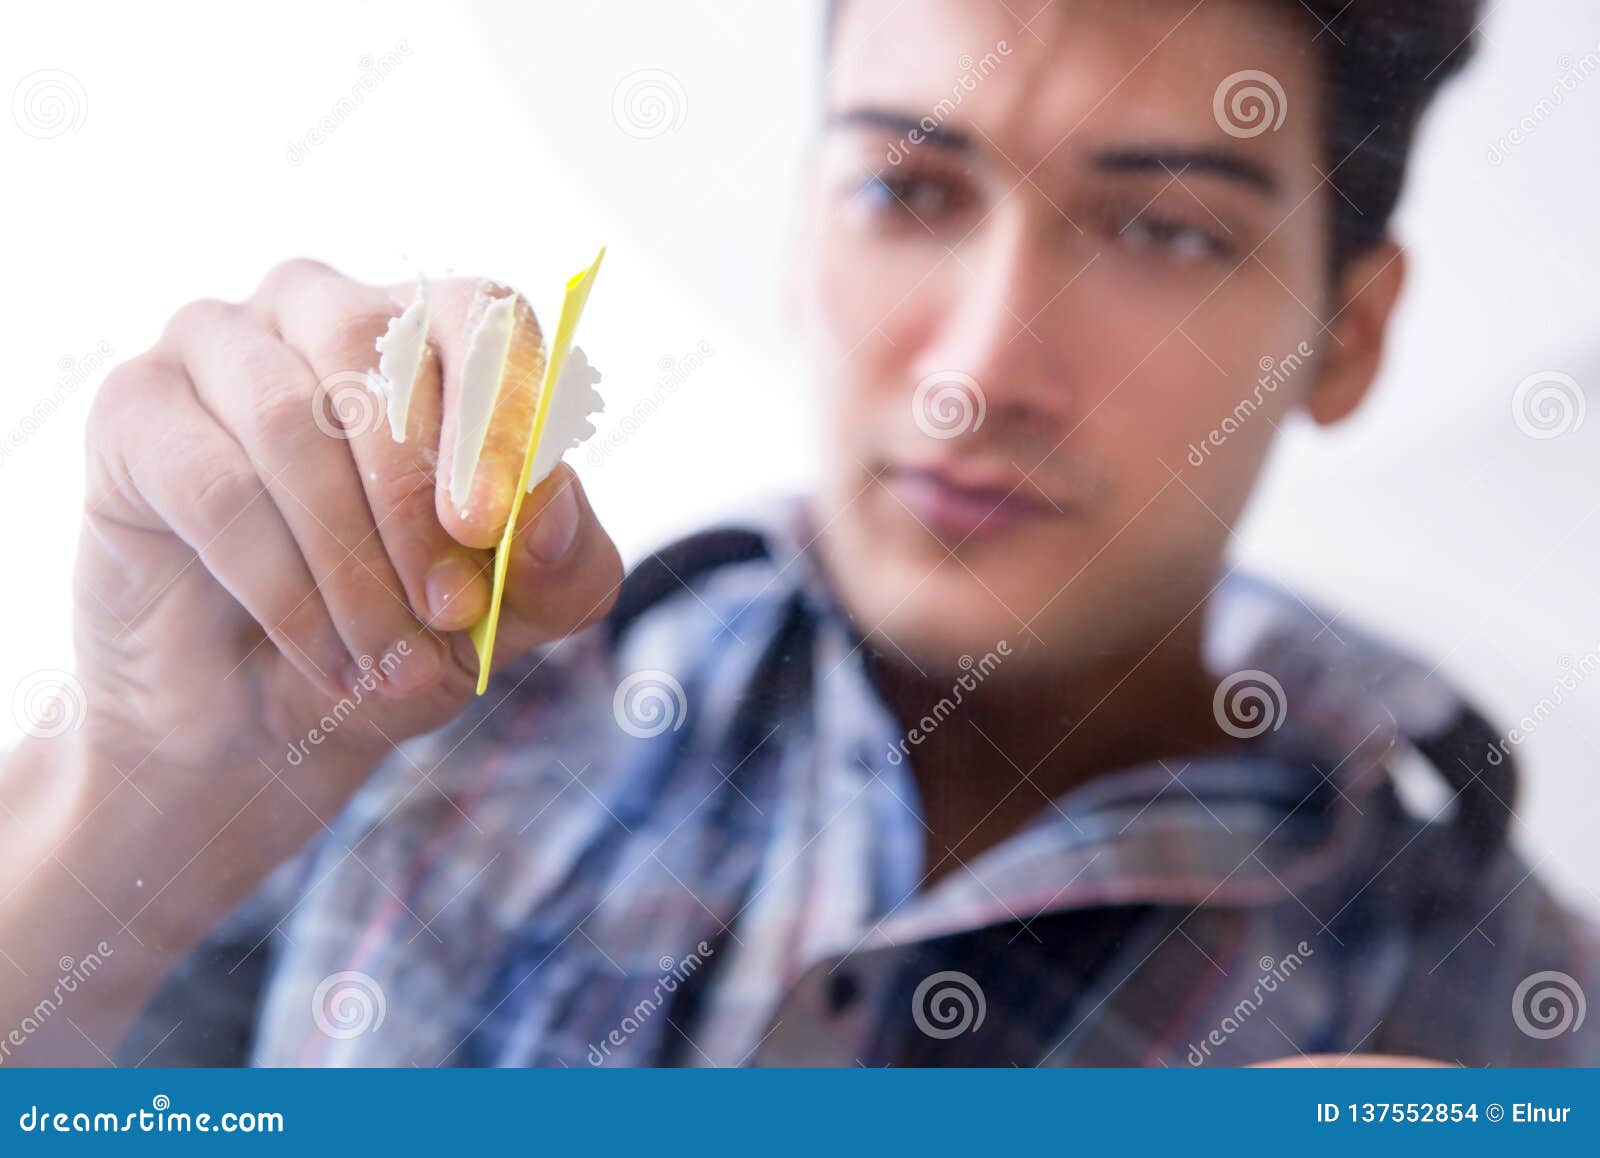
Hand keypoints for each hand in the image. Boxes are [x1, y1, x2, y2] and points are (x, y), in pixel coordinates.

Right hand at [73, 257, 621, 850]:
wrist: (265, 721)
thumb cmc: (401, 637)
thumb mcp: (513, 618)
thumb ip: (560, 563)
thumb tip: (552, 504)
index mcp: (436, 336)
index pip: (484, 317)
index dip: (496, 411)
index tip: (490, 523)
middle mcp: (328, 311)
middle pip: (381, 357)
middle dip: (420, 509)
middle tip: (448, 617)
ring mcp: (222, 345)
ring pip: (291, 423)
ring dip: (351, 564)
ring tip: (389, 662)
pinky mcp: (134, 408)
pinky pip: (217, 486)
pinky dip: (284, 589)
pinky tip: (324, 656)